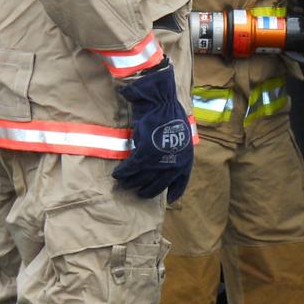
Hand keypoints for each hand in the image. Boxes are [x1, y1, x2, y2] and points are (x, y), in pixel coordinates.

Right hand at [113, 59, 194, 200]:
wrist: (163, 104)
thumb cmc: (171, 117)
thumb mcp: (180, 139)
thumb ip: (174, 154)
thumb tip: (164, 164)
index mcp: (185, 162)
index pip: (179, 185)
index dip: (171, 194)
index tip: (166, 199)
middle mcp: (174, 166)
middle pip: (157, 187)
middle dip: (145, 190)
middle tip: (137, 191)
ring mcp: (159, 161)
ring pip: (141, 179)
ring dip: (131, 182)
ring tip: (124, 183)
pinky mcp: (145, 155)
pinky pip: (131, 169)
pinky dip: (123, 173)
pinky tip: (117, 174)